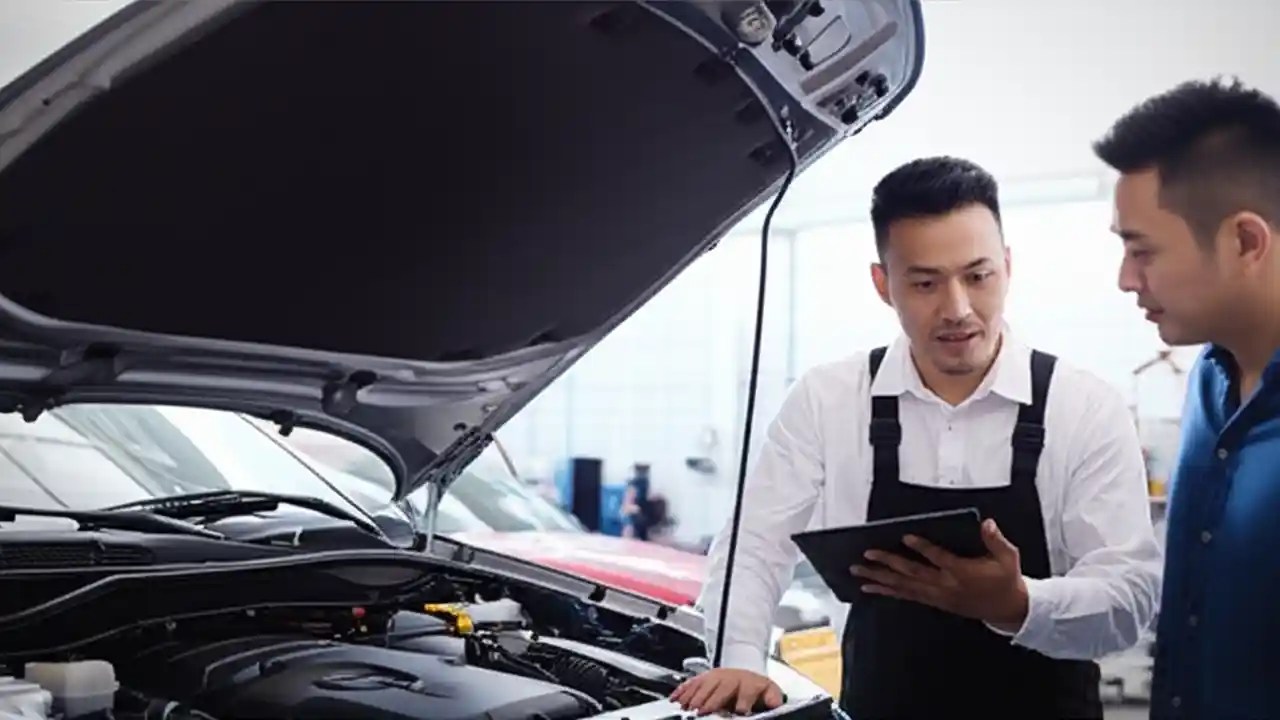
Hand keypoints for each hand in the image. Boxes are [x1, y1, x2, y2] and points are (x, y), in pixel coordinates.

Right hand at [669, 668, 784, 715]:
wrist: (746, 675)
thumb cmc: (756, 690)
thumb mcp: (769, 694)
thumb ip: (772, 699)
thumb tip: (774, 703)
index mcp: (750, 683)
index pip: (746, 691)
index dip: (742, 702)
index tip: (739, 710)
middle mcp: (731, 678)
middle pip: (721, 687)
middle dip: (711, 700)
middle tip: (702, 711)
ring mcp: (716, 676)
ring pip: (704, 684)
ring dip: (694, 696)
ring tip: (687, 708)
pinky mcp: (704, 677)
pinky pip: (692, 682)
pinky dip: (682, 691)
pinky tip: (675, 699)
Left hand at [849, 518, 1028, 628]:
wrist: (1009, 609)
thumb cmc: (1006, 579)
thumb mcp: (1008, 557)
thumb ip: (996, 540)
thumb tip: (987, 524)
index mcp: (962, 572)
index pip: (939, 558)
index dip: (922, 547)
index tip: (905, 536)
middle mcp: (945, 585)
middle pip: (912, 573)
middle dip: (888, 563)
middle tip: (868, 554)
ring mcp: (938, 596)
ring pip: (904, 587)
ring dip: (880, 579)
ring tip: (858, 572)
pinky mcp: (934, 602)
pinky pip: (907, 596)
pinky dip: (887, 592)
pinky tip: (870, 588)